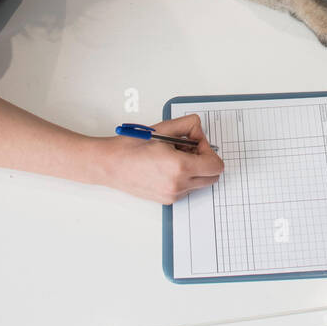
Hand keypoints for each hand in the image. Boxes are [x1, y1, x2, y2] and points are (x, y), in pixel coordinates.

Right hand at [100, 114, 223, 203]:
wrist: (111, 164)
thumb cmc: (132, 147)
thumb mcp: (163, 129)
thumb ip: (188, 125)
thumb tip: (199, 129)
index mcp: (180, 167)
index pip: (216, 165)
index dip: (209, 151)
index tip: (196, 143)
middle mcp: (178, 185)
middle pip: (212, 177)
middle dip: (204, 160)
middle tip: (187, 148)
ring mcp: (173, 195)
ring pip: (200, 183)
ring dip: (194, 169)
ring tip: (173, 157)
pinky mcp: (167, 200)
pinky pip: (187, 189)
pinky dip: (184, 178)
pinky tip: (167, 167)